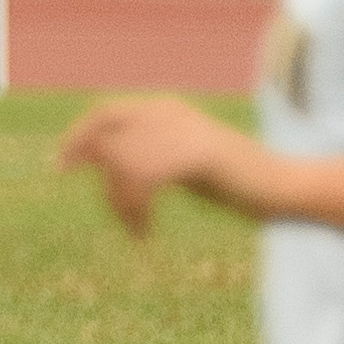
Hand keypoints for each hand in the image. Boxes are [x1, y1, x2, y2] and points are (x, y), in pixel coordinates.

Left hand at [57, 96, 272, 237]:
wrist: (283, 186)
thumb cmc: (232, 181)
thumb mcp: (178, 164)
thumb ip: (144, 156)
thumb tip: (98, 163)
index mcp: (165, 110)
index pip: (105, 113)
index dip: (79, 138)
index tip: (60, 166)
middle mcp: (171, 113)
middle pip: (108, 140)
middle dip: (104, 183)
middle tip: (116, 216)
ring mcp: (184, 130)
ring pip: (123, 164)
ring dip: (122, 205)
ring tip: (139, 229)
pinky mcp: (196, 153)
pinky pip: (143, 180)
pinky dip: (135, 211)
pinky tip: (144, 233)